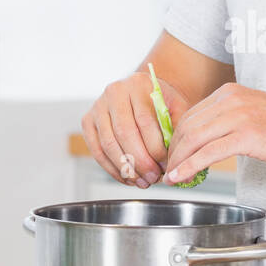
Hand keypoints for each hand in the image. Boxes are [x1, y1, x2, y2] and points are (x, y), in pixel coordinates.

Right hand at [81, 69, 190, 188]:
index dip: (155, 148)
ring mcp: (98, 105)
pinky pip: (97, 150)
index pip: (145, 120)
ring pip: (108, 144)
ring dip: (125, 168)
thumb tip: (177, 160)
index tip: (166, 165)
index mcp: (139, 84)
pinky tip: (127, 178)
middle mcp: (115, 91)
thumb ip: (178, 129)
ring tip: (142, 182)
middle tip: (153, 178)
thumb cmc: (162, 104)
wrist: (144, 94)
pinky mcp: (88, 120)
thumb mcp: (177, 108)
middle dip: (140, 161)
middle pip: (124, 133)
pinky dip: (111, 168)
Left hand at [162, 82, 265, 182]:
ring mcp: (238, 116)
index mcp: (230, 93)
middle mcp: (230, 100)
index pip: (190, 115)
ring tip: (172, 177)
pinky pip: (208, 152)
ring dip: (177, 161)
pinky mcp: (246, 136)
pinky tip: (181, 176)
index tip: (172, 155)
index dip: (175, 138)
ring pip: (193, 138)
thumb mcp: (253, 113)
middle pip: (186, 126)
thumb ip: (229, 119)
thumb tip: (207, 140)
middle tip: (167, 170)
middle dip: (172, 151)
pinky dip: (189, 166)